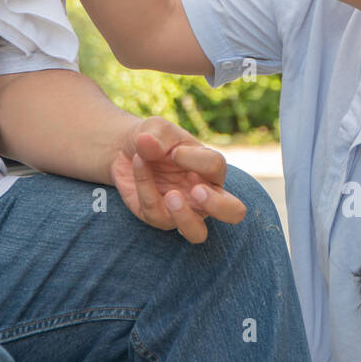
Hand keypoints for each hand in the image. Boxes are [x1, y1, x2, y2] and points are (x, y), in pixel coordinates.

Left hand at [111, 116, 246, 242]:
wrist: (127, 151)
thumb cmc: (154, 139)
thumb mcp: (156, 128)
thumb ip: (157, 134)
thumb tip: (148, 143)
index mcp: (211, 169)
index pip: (217, 168)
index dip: (196, 160)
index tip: (174, 151)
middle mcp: (203, 194)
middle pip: (233, 212)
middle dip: (219, 206)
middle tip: (198, 191)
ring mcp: (183, 211)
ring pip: (198, 233)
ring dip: (185, 218)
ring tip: (171, 196)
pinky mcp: (158, 217)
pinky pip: (155, 214)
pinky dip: (145, 189)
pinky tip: (137, 166)